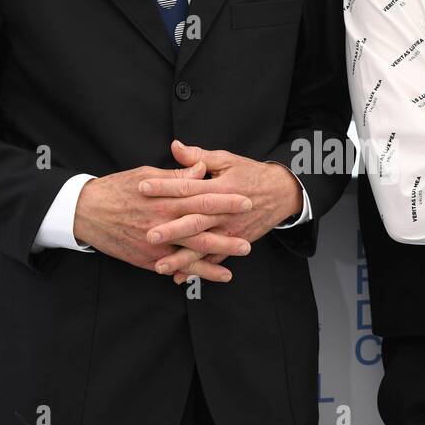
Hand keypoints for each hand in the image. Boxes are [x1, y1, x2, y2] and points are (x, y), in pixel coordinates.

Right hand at [74, 160, 253, 282]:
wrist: (86, 212)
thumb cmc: (117, 189)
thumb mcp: (147, 173)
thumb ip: (176, 176)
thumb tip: (201, 170)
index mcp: (165, 198)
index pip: (202, 197)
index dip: (226, 199)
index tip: (246, 199)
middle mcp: (163, 222)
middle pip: (202, 227)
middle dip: (228, 231)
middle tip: (252, 232)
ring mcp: (156, 243)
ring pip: (193, 251)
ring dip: (220, 254)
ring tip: (242, 253)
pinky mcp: (149, 258)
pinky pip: (179, 266)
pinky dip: (199, 271)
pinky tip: (218, 274)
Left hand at [138, 140, 302, 282]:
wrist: (282, 194)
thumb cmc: (251, 174)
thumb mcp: (227, 160)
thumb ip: (199, 157)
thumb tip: (175, 147)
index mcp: (221, 188)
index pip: (188, 187)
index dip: (165, 187)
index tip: (142, 187)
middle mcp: (225, 212)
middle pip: (195, 221)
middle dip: (172, 230)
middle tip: (149, 235)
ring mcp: (230, 231)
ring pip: (203, 246)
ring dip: (182, 258)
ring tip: (160, 266)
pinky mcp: (234, 243)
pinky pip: (215, 259)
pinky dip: (198, 270)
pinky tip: (179, 277)